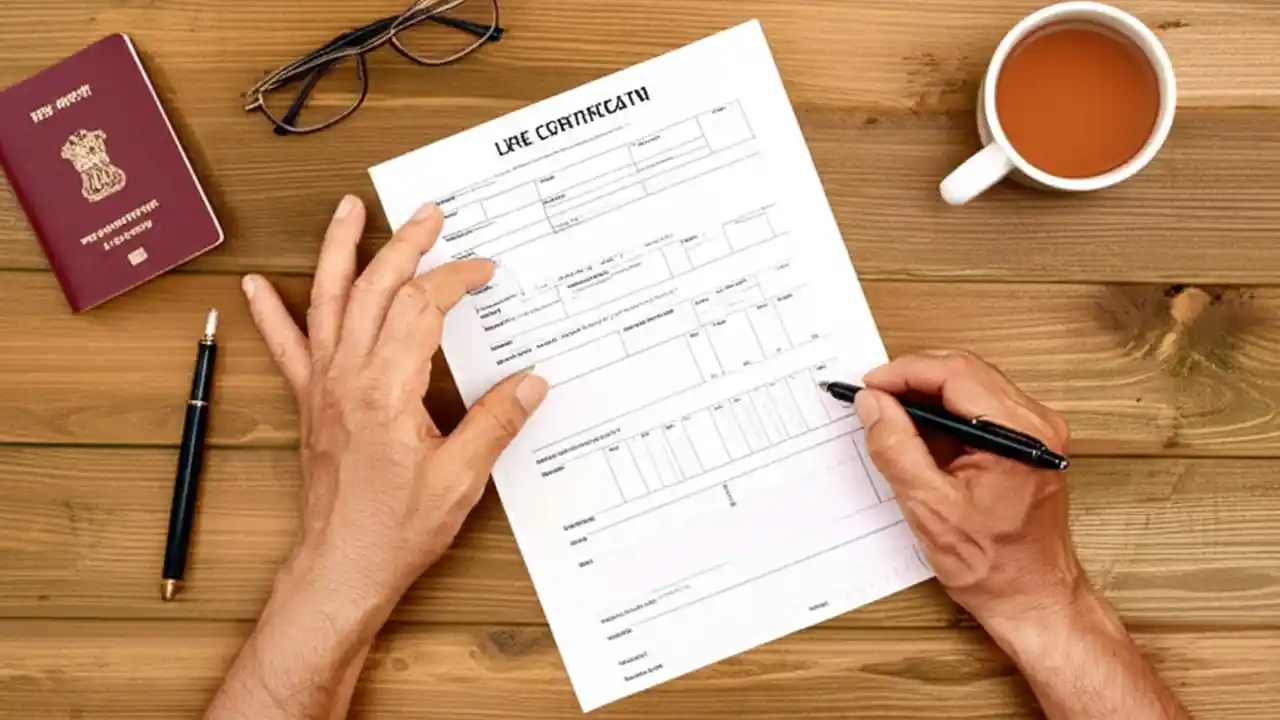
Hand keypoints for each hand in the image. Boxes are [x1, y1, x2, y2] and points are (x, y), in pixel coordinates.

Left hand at [241, 195, 547, 614]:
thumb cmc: (395, 529)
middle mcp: (348, 377)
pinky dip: (270, 313)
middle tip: (428, 215)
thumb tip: (531, 382)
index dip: (455, 278)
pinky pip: (286, 347)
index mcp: (388, 390)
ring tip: (348, 211)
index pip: (423, 307)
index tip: (484, 271)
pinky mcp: (310, 403)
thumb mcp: (461, 478)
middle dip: (406, 244)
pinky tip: (255, 286)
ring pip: (329, 301)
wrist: (342, 567)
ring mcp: (323, 386)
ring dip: (339, 251)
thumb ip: (495, 422)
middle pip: (376, 288)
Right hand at [854, 350, 1077, 628]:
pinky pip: (978, 408)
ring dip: (926, 393)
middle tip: (874, 398)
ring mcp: (1033, 433)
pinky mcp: (1025, 444)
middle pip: (965, 371)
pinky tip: (917, 431)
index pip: (955, 374)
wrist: (1032, 597)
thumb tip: (874, 406)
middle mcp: (1035, 425)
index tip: (871, 386)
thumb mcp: (930, 507)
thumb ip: (897, 448)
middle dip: (913, 378)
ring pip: (970, 385)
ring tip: (890, 415)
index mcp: (1019, 434)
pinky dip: (943, 411)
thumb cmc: (996, 566)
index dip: (905, 372)